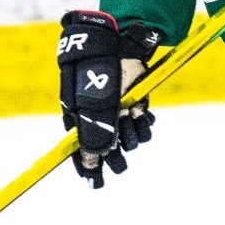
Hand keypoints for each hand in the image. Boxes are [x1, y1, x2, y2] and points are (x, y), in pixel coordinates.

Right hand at [58, 10, 161, 188]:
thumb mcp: (94, 105)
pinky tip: (143, 115)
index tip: (96, 184)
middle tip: (119, 165)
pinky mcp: (137, 103)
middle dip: (115, 156)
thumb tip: (93, 160)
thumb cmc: (101, 71)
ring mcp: (119, 110)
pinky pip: (143, 126)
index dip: (87, 168)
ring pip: (129, 139)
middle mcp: (99, 117)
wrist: (121, 41)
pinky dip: (144, 124)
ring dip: (133, 134)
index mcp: (79, 116)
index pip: (81, 150)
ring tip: (132, 118)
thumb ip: (94, 134)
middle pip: (107, 150)